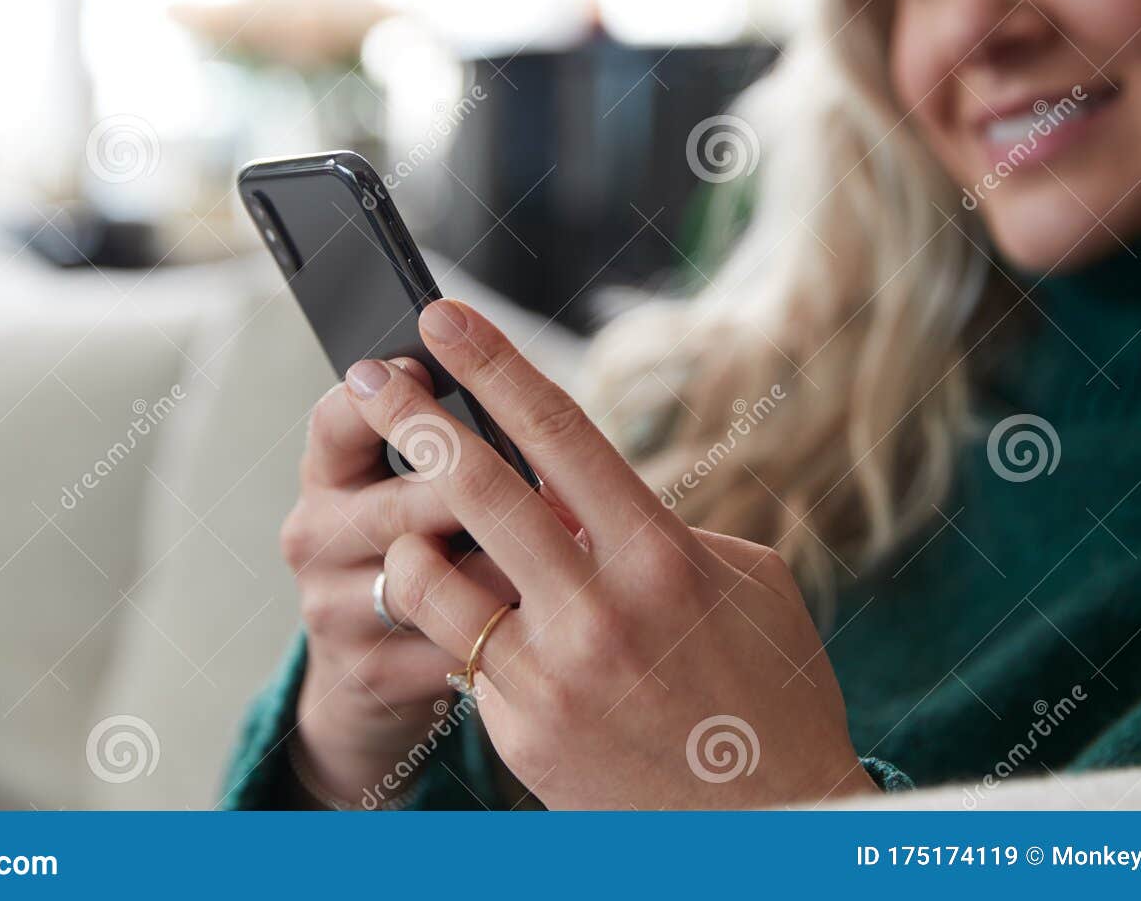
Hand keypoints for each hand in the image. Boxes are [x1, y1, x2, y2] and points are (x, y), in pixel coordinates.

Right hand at [282, 357, 514, 802]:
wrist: (379, 670)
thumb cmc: (430, 550)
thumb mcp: (416, 492)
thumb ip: (451, 450)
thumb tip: (524, 414)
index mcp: (328, 473)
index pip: (339, 417)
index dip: (389, 392)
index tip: (434, 368)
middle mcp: (314, 534)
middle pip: (404, 500)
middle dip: (481, 495)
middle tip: (549, 492)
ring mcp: (331, 607)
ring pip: (432, 576)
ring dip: (504, 568)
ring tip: (559, 561)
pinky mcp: (367, 670)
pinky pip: (451, 639)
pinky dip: (502, 631)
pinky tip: (538, 623)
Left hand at [346, 299, 877, 808]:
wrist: (770, 824)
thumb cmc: (769, 689)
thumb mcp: (744, 583)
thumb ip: (661, 527)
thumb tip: (577, 490)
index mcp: (663, 554)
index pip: (559, 432)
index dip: (494, 363)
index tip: (445, 317)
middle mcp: (600, 607)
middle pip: (475, 486)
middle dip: (410, 416)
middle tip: (370, 373)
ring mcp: (552, 673)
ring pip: (432, 572)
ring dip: (408, 531)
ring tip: (405, 518)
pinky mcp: (520, 728)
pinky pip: (455, 646)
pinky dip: (442, 611)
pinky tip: (448, 601)